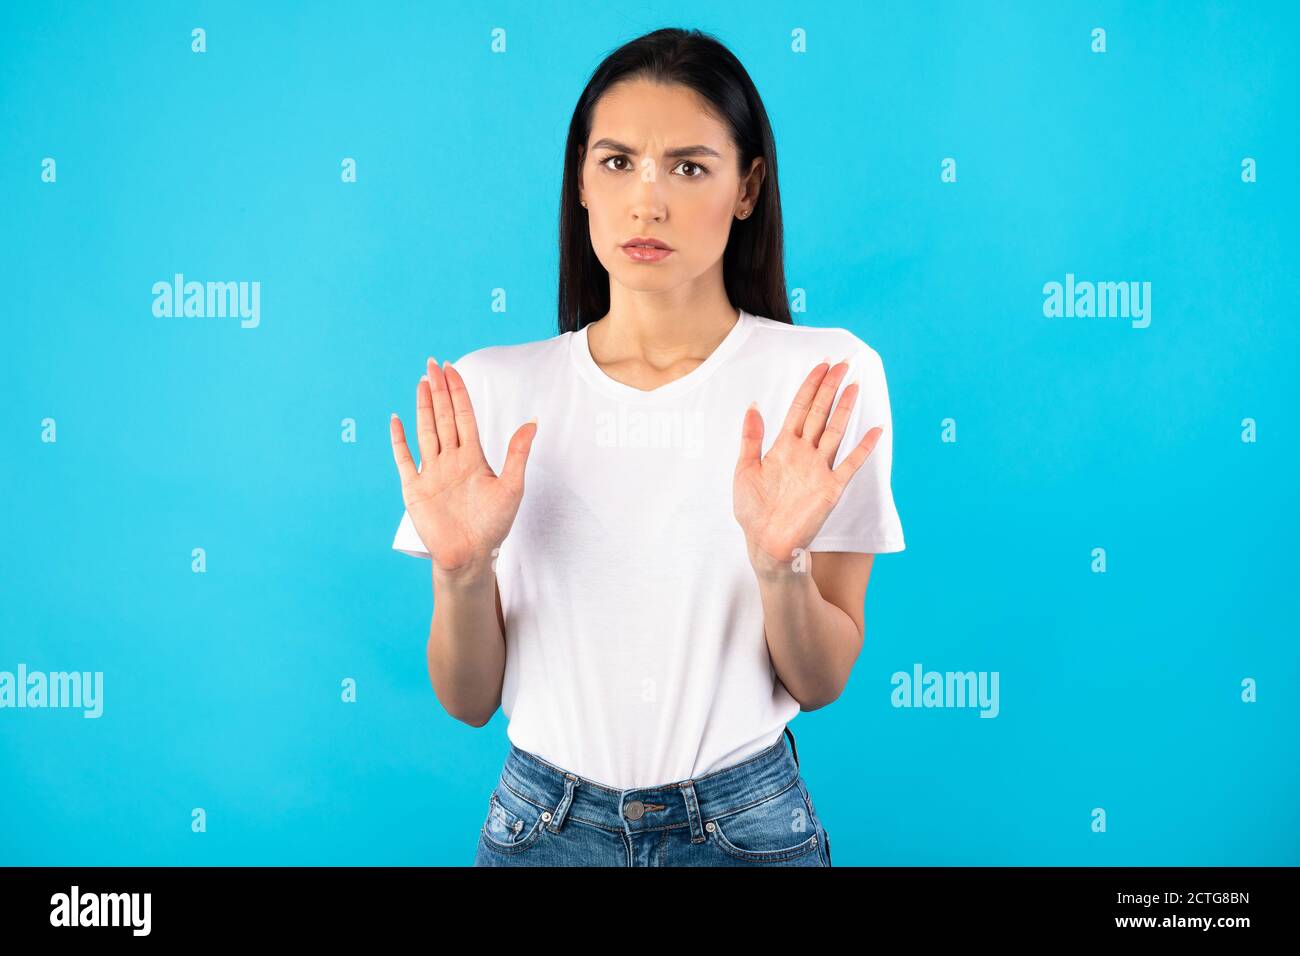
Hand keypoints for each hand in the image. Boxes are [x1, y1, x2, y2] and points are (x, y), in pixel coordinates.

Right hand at [390, 357, 537, 574]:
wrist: (470, 556)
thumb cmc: (493, 525)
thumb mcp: (512, 487)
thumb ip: (518, 453)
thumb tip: (533, 421)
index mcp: (473, 457)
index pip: (464, 416)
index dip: (458, 392)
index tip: (452, 369)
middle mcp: (451, 460)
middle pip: (442, 417)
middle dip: (438, 390)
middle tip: (432, 363)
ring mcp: (431, 472)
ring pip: (425, 431)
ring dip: (422, 407)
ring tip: (421, 382)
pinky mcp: (414, 489)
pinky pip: (404, 459)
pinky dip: (399, 440)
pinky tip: (396, 420)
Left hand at [733, 358, 881, 568]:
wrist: (764, 542)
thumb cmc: (753, 510)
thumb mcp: (745, 469)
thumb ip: (751, 438)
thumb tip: (753, 406)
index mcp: (783, 446)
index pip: (800, 409)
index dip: (810, 386)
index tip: (821, 366)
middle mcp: (804, 453)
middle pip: (820, 413)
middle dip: (830, 388)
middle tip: (843, 363)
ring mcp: (819, 469)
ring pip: (836, 431)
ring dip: (845, 408)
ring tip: (855, 385)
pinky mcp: (831, 488)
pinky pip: (851, 463)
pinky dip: (864, 447)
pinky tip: (876, 429)